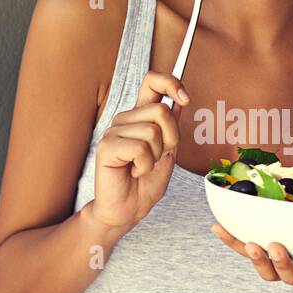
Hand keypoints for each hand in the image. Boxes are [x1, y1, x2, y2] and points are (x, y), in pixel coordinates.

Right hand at [91, 70, 188, 230]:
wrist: (128, 210)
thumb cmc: (145, 183)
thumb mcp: (168, 151)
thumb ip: (171, 127)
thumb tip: (180, 100)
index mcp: (140, 116)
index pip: (152, 82)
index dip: (171, 83)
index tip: (185, 98)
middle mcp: (125, 119)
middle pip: (161, 110)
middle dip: (170, 138)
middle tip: (157, 157)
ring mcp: (113, 131)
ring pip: (152, 131)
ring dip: (156, 156)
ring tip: (142, 167)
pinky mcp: (106, 146)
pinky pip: (140, 149)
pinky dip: (144, 165)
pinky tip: (133, 172)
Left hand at [210, 223, 292, 285]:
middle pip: (289, 276)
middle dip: (282, 263)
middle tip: (276, 247)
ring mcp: (281, 268)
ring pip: (266, 270)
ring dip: (256, 258)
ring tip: (249, 243)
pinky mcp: (263, 257)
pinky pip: (244, 251)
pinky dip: (230, 240)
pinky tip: (216, 226)